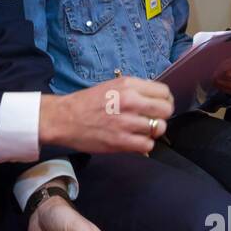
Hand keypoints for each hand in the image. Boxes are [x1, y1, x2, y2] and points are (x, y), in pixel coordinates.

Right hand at [39, 76, 173, 154]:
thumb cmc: (88, 103)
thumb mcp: (112, 85)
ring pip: (158, 128)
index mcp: (128, 85)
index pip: (164, 92)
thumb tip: (156, 98)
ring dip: (152, 132)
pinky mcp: (121, 141)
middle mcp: (129, 101)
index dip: (164, 100)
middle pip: (166, 110)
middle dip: (161, 116)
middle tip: (151, 120)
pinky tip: (134, 141)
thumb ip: (135, 90)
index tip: (158, 106)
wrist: (64, 118)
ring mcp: (126, 122)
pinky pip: (147, 145)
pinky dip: (144, 145)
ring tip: (141, 131)